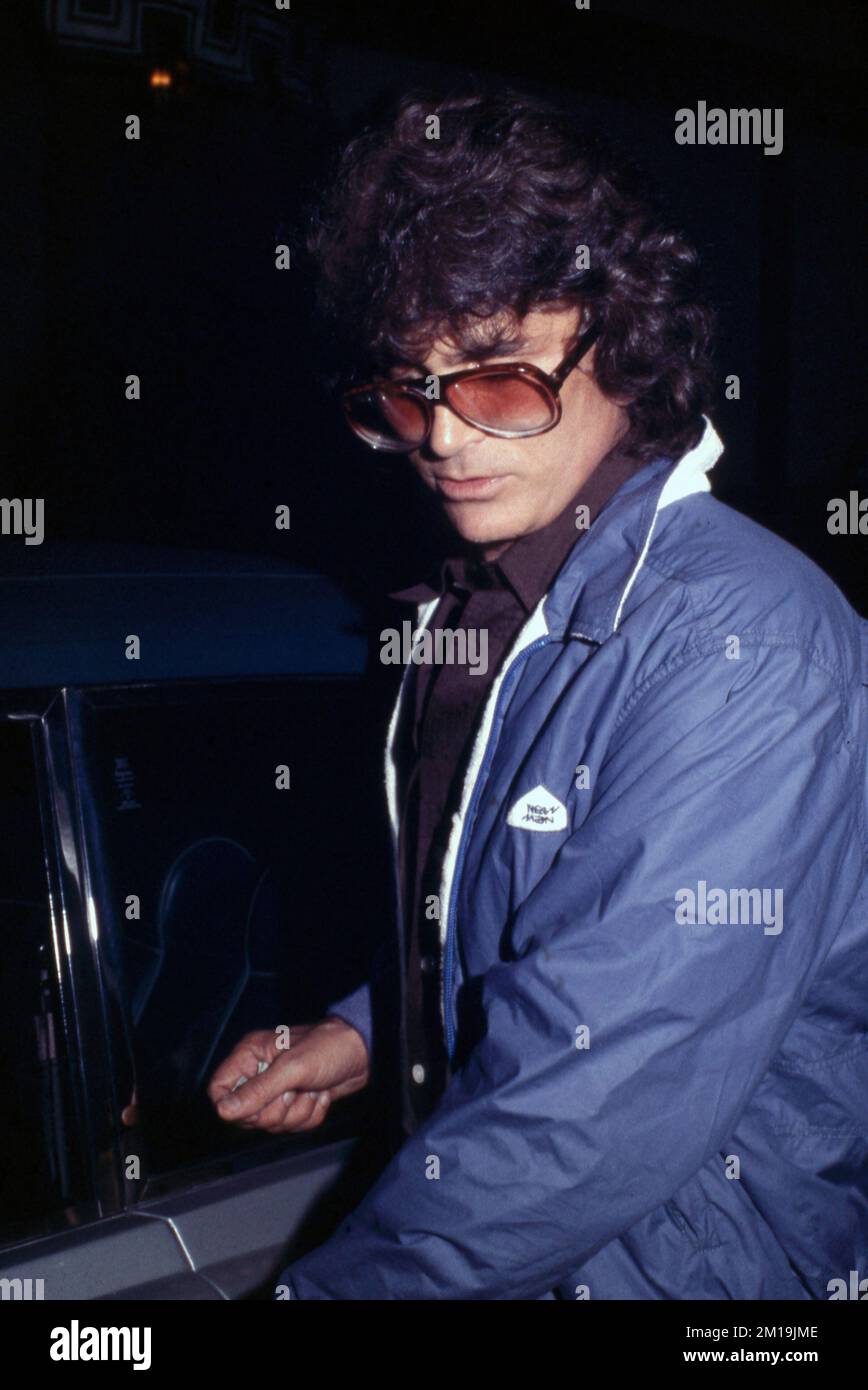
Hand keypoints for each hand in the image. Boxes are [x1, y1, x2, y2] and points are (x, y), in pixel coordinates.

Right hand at [207, 1019, 369, 1133]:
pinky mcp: (295, 1102)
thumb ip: (257, 1090)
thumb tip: (224, 1111)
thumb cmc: (329, 1047)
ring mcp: (277, 1089)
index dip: (234, 1105)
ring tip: (312, 1089)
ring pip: (272, 1123)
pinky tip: (320, 1095)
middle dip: (277, 1110)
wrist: (364, 1053)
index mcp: (250, 1055)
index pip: (218, 1089)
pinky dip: (310, 1115)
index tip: (257, 1105)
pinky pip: (292, 1126)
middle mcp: (259, 1072)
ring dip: (298, 1113)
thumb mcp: (292, 1069)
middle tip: (295, 1090)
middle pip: (246, 1114)